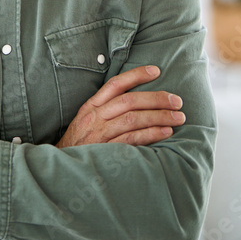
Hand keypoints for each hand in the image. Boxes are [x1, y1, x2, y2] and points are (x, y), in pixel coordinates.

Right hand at [55, 65, 184, 148]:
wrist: (62, 168)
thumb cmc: (79, 144)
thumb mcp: (86, 121)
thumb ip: (106, 110)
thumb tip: (135, 102)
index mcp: (91, 106)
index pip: (115, 84)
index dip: (136, 75)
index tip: (156, 71)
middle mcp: (95, 117)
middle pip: (129, 101)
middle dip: (156, 98)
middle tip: (177, 101)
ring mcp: (100, 134)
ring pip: (133, 119)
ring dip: (159, 117)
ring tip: (178, 117)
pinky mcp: (106, 151)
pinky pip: (132, 139)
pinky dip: (151, 134)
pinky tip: (166, 132)